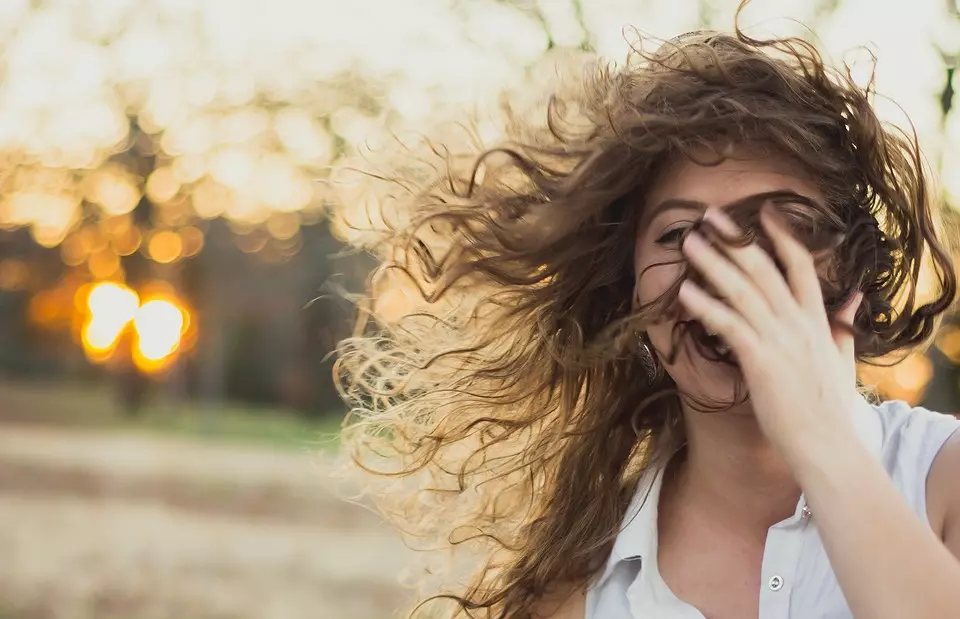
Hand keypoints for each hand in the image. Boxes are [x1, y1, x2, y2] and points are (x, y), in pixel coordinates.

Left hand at [677, 207, 863, 468]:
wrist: (827, 446)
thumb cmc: (830, 409)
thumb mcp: (844, 359)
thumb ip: (843, 326)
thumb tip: (854, 298)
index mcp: (817, 320)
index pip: (800, 265)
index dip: (781, 235)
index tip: (761, 211)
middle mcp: (798, 323)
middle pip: (764, 268)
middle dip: (735, 238)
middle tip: (709, 215)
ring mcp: (779, 339)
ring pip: (742, 289)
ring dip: (713, 262)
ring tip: (689, 242)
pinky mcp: (760, 359)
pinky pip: (727, 324)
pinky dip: (705, 305)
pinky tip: (685, 291)